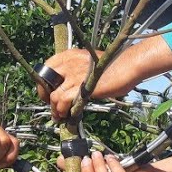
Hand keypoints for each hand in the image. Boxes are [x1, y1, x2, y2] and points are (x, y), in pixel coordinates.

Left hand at [37, 38, 171, 121]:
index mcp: (69, 55)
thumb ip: (76, 71)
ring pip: (53, 95)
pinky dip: (62, 111)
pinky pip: (63, 101)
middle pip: (44, 81)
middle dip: (45, 96)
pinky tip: (66, 116)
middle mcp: (68, 62)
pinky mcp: (81, 87)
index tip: (48, 94)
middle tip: (52, 106)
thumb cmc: (113, 67)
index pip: (45, 68)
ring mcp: (73, 74)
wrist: (127, 66)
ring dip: (54, 109)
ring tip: (59, 116)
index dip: (44, 83)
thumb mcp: (89, 64)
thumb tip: (68, 87)